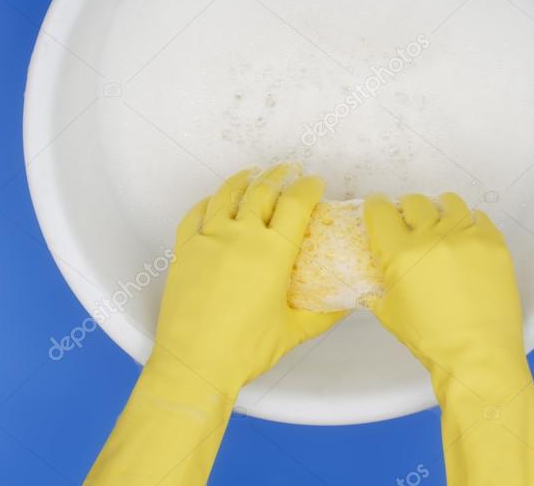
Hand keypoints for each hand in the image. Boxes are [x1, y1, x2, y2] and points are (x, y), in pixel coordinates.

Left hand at [151, 163, 346, 395]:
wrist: (194, 363)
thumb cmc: (246, 350)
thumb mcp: (293, 332)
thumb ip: (324, 314)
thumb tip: (347, 305)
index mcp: (273, 252)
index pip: (296, 203)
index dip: (309, 187)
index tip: (317, 183)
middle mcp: (241, 236)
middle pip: (263, 190)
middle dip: (280, 175)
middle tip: (290, 170)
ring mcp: (209, 239)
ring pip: (227, 194)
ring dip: (245, 179)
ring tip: (254, 173)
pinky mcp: (185, 249)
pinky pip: (196, 213)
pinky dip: (209, 201)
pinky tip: (215, 201)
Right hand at [365, 193, 526, 389]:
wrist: (478, 355)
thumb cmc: (430, 340)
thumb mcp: (389, 313)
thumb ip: (378, 287)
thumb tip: (377, 274)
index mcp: (401, 254)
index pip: (380, 210)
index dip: (376, 209)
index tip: (380, 213)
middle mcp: (433, 237)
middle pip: (414, 201)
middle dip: (408, 210)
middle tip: (411, 226)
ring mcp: (466, 237)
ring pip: (449, 202)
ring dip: (440, 211)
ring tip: (442, 227)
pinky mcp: (494, 243)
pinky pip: (479, 217)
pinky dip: (469, 225)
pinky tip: (467, 241)